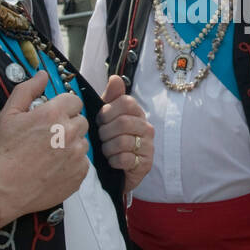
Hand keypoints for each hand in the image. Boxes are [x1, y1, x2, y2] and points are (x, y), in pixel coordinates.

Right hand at [0, 71, 89, 224]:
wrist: (4, 188)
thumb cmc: (5, 151)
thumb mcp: (9, 114)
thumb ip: (28, 90)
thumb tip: (43, 74)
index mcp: (54, 113)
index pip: (74, 101)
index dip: (63, 108)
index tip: (52, 118)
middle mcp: (70, 132)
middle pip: (81, 121)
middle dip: (68, 125)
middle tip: (49, 137)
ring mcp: (77, 154)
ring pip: (83, 142)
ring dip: (71, 145)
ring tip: (50, 154)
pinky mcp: (80, 173)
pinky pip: (83, 163)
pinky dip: (72, 164)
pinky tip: (54, 168)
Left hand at [96, 75, 152, 193]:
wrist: (115, 171)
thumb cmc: (110, 140)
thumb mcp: (107, 117)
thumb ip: (110, 97)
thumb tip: (115, 78)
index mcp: (137, 113)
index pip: (127, 102)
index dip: (108, 111)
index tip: (100, 120)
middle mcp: (146, 128)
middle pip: (123, 123)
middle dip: (105, 132)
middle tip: (101, 138)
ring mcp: (148, 146)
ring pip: (123, 142)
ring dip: (108, 148)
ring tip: (105, 151)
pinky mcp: (146, 164)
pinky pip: (125, 159)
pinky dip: (114, 161)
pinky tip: (112, 162)